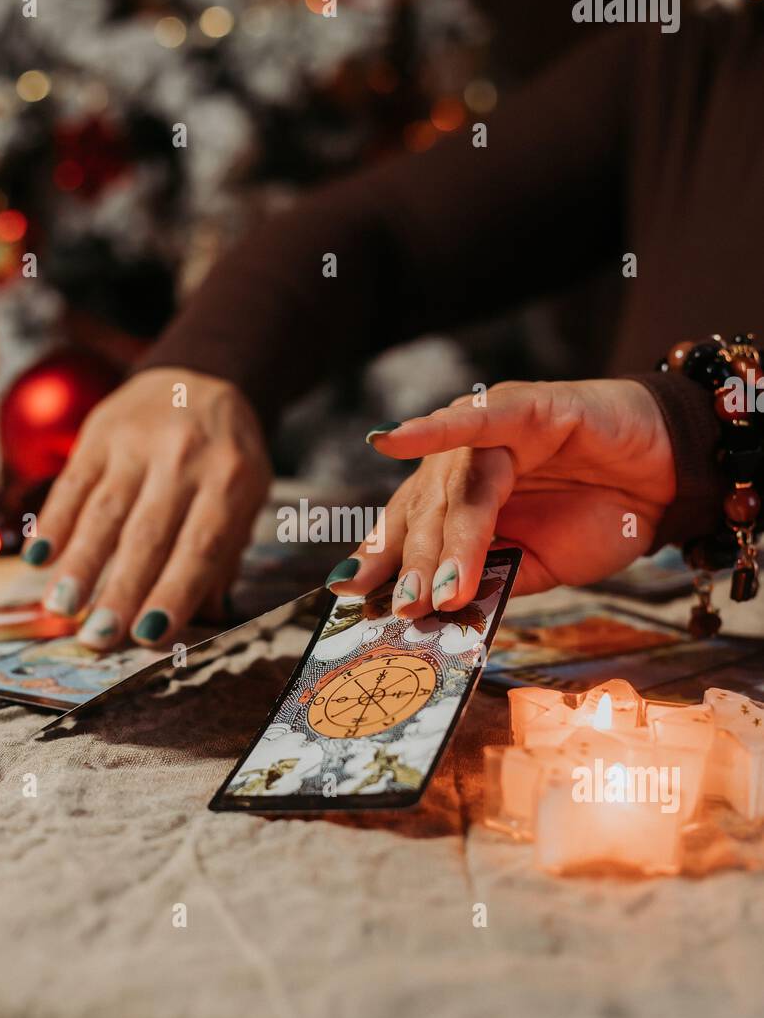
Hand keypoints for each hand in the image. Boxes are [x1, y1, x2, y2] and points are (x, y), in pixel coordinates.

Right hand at [22, 368, 271, 646]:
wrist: (199, 379)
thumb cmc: (225, 458)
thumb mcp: (246, 496)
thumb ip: (225, 553)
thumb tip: (208, 616)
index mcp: (230, 479)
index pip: (200, 546)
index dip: (174, 592)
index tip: (149, 636)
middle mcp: (184, 457)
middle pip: (147, 534)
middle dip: (121, 590)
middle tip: (98, 637)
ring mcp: (138, 441)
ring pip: (104, 511)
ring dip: (80, 563)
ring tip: (61, 607)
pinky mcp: (99, 431)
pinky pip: (73, 482)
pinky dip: (54, 521)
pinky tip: (39, 558)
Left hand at [326, 379, 676, 609]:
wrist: (670, 478)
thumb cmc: (602, 517)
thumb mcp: (539, 566)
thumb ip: (493, 577)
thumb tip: (445, 608)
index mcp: (459, 498)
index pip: (405, 529)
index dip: (376, 560)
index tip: (346, 597)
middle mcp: (463, 461)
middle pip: (425, 514)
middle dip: (413, 565)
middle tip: (406, 608)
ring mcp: (492, 431)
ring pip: (456, 488)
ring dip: (445, 540)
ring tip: (440, 587)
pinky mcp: (527, 408)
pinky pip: (477, 420)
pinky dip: (435, 428)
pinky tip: (392, 438)